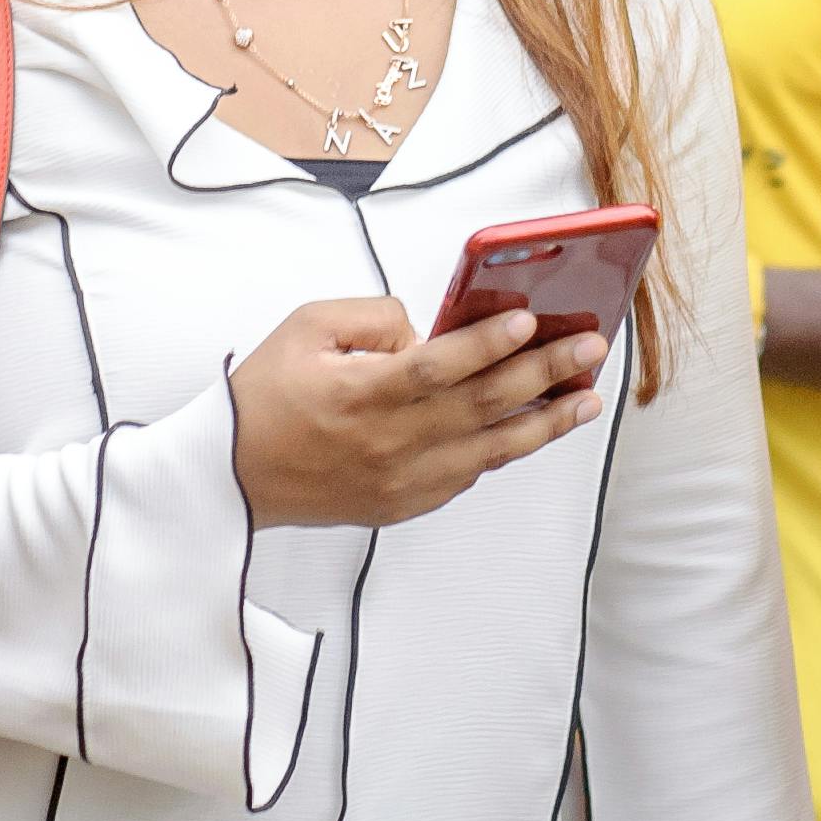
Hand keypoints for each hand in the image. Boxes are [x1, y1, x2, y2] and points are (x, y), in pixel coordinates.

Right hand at [227, 299, 604, 527]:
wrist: (232, 475)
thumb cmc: (266, 395)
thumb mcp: (307, 328)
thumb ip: (373, 316)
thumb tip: (426, 329)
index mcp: (362, 394)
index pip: (440, 366)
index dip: (489, 342)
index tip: (530, 319)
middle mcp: (389, 442)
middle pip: (482, 404)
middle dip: (544, 372)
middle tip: (587, 348)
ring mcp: (400, 481)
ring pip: (491, 451)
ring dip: (545, 423)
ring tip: (586, 399)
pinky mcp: (403, 504)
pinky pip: (467, 476)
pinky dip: (502, 451)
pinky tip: (531, 428)